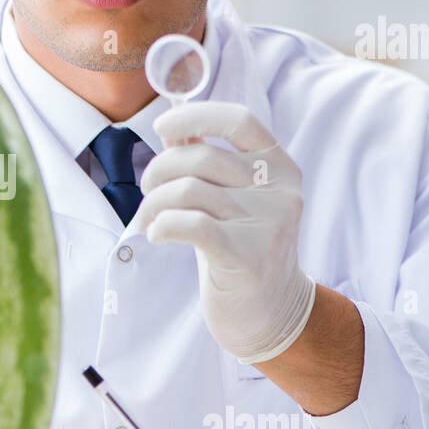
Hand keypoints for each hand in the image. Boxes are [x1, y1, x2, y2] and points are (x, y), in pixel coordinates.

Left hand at [135, 100, 315, 364]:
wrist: (271, 314)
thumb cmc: (241, 248)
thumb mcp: (235, 199)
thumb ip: (209, 162)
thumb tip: (173, 127)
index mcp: (280, 168)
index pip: (239, 121)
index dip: (196, 115)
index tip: (163, 127)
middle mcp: (280, 191)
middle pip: (201, 157)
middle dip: (159, 170)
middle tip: (148, 193)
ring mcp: (268, 224)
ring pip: (188, 189)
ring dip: (153, 204)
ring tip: (148, 221)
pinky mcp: (246, 257)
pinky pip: (189, 224)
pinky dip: (162, 225)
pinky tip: (157, 235)